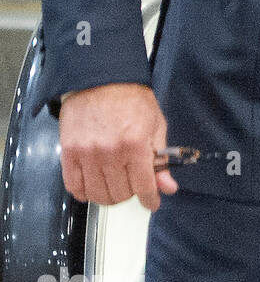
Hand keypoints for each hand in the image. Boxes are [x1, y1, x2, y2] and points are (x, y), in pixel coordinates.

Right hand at [59, 82, 178, 211]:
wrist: (101, 79)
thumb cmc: (131, 98)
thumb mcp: (155, 124)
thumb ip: (161, 158)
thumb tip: (168, 187)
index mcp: (136, 144)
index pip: (144, 186)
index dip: (150, 199)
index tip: (152, 202)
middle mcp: (111, 152)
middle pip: (121, 194)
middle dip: (130, 193)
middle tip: (132, 183)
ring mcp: (87, 154)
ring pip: (98, 195)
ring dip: (109, 195)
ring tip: (114, 184)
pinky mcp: (69, 153)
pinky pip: (74, 187)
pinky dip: (85, 192)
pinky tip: (93, 185)